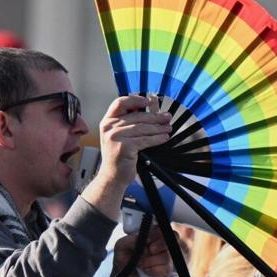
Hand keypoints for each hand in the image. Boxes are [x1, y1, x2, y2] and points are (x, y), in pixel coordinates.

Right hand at [83, 94, 170, 211]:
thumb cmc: (119, 156)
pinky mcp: (123, 147)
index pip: (120, 103)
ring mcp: (115, 137)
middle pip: (136, 116)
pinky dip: (157, 139)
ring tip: (168, 128)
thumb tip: (151, 102)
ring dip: (158, 128)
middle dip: (155, 116)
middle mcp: (109, 127)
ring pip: (142, 128)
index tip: (148, 101)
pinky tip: (164, 137)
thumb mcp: (120, 135)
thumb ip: (130, 121)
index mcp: (107, 121)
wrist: (112, 177)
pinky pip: (145, 140)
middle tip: (167, 116)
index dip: (135, 99)